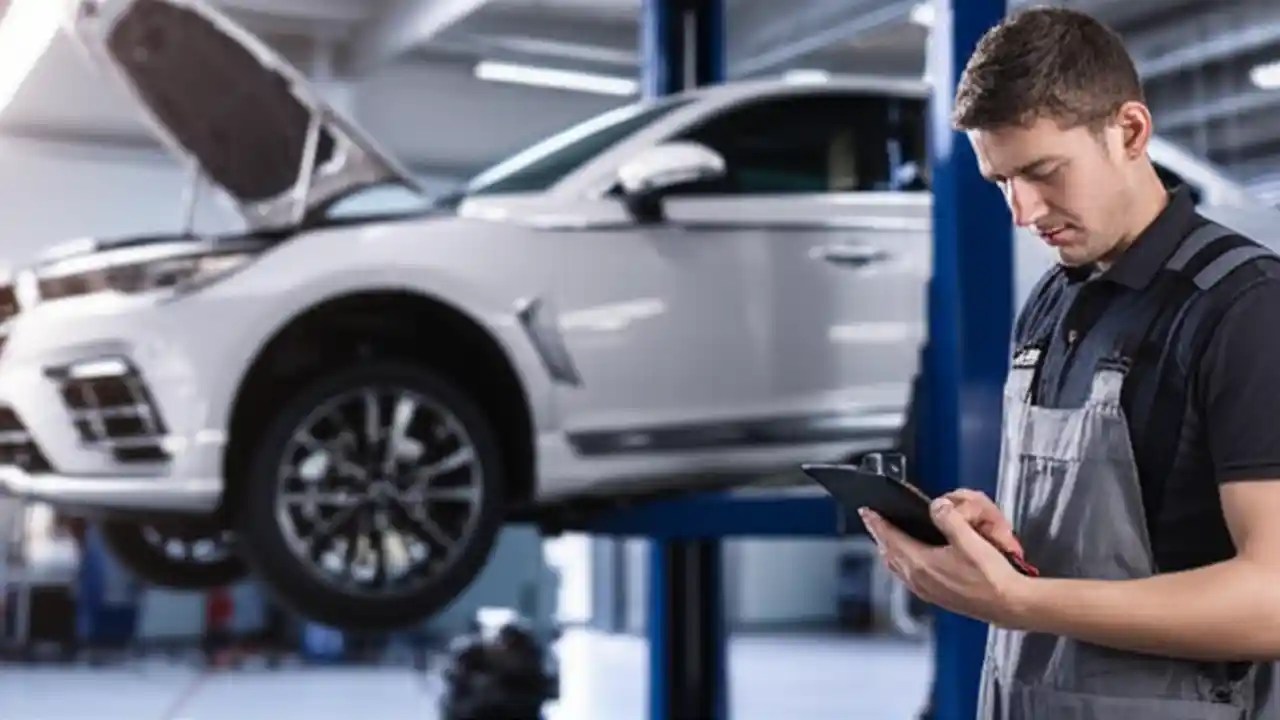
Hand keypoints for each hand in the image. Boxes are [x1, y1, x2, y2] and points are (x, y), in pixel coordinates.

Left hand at [859, 498, 1031, 627]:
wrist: (1009, 605)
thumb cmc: (992, 578)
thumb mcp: (970, 540)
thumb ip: (949, 519)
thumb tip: (936, 507)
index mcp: (921, 564)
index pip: (890, 538)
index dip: (877, 523)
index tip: (866, 511)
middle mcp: (918, 580)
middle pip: (888, 553)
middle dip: (880, 535)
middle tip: (874, 521)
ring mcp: (926, 590)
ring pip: (897, 566)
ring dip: (890, 550)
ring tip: (888, 537)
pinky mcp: (936, 596)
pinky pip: (908, 576)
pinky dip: (902, 562)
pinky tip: (911, 558)